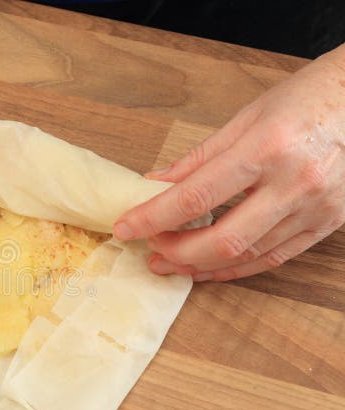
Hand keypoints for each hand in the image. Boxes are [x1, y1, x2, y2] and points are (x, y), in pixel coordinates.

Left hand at [113, 45, 344, 281]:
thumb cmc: (305, 100)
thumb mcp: (245, 118)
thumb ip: (198, 158)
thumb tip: (154, 185)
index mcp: (266, 149)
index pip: (194, 196)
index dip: (153, 218)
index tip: (126, 227)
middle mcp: (294, 183)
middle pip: (221, 240)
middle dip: (176, 251)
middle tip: (149, 249)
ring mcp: (314, 208)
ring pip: (246, 256)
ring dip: (200, 266)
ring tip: (169, 264)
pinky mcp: (326, 224)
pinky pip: (272, 259)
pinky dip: (235, 269)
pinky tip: (206, 269)